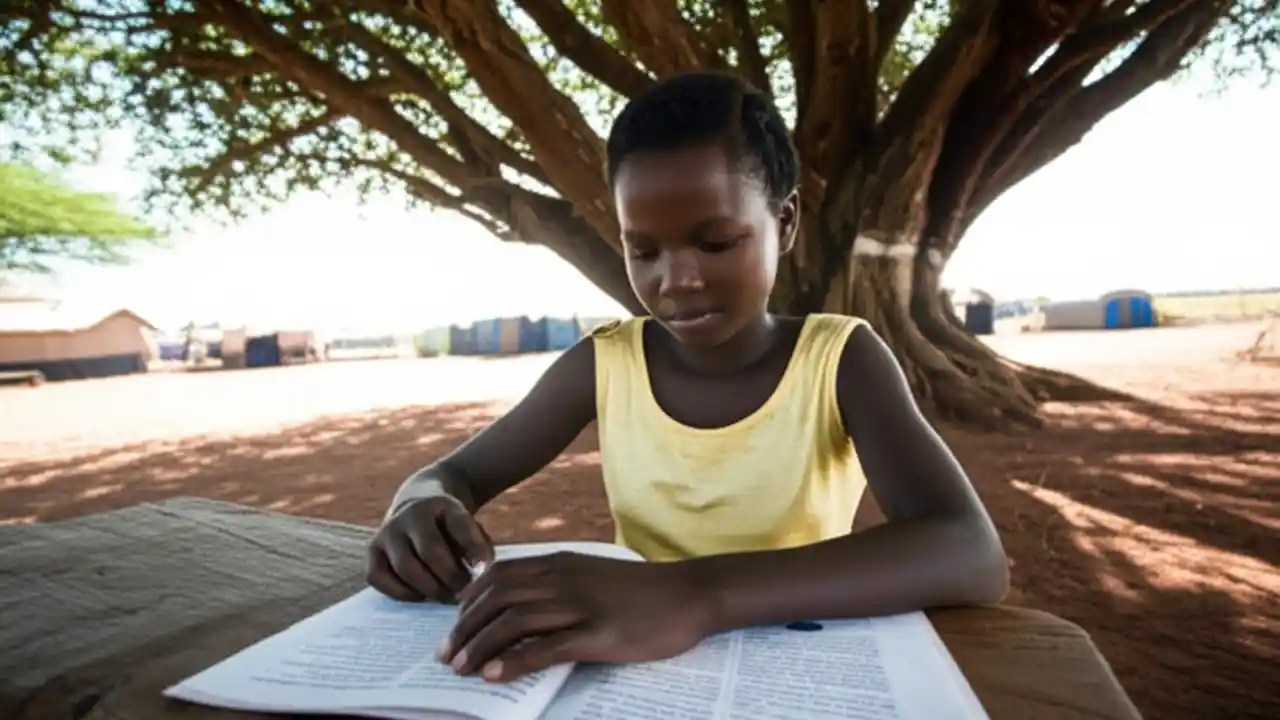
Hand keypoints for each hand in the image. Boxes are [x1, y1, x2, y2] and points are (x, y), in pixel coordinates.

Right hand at [366, 496, 493, 602]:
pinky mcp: (372, 549)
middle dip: (451, 578)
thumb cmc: (450, 528)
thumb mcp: (470, 528)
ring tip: (446, 595)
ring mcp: (387, 530)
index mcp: (442, 504)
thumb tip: (479, 574)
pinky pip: (378, 577)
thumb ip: (478, 548)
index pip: (459, 525)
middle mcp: (410, 514)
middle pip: (430, 552)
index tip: (484, 570)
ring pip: (404, 567)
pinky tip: (420, 595)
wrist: (417, 505)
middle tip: (464, 592)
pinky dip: (400, 592)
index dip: (474, 549)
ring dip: (429, 588)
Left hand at [439, 552, 713, 682]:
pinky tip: (495, 674)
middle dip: (464, 628)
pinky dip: (515, 660)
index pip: (497, 577)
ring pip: (514, 621)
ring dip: (480, 645)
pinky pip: (548, 646)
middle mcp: (564, 578)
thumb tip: (519, 604)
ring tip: (461, 669)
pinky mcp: (600, 634)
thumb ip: (557, 583)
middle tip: (446, 655)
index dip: (468, 603)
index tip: (454, 627)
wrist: (689, 593)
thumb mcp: (591, 575)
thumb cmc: (641, 590)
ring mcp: (581, 605)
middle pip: (497, 598)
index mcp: (560, 563)